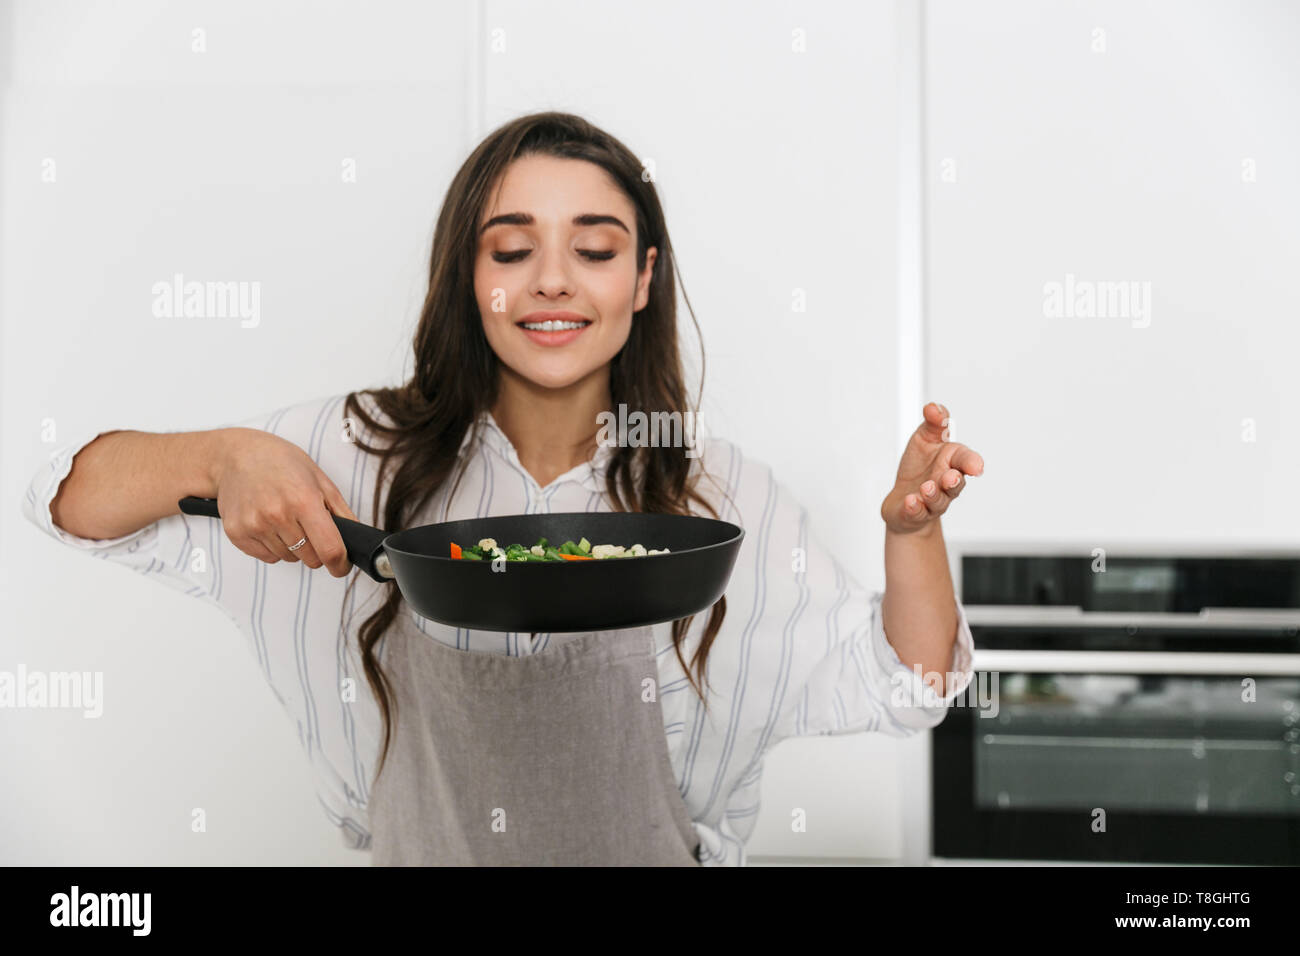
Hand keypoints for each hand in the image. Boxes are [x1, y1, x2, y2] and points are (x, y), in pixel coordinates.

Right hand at [211, 428, 359, 576]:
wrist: (238, 455)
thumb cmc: (282, 464)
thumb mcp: (320, 480)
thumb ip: (341, 512)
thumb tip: (356, 539)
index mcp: (303, 500)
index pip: (329, 549)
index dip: (340, 564)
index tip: (342, 566)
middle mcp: (277, 514)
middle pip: (311, 558)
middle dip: (316, 549)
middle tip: (309, 527)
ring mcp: (254, 525)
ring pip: (289, 558)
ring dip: (294, 547)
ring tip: (285, 518)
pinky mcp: (237, 533)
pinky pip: (268, 557)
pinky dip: (274, 547)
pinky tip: (269, 524)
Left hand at [880, 402, 983, 535]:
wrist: (904, 501)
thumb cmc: (918, 468)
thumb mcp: (924, 439)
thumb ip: (933, 423)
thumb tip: (934, 407)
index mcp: (951, 462)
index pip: (965, 460)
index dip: (971, 462)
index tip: (976, 466)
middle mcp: (945, 483)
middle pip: (955, 484)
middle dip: (954, 481)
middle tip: (951, 476)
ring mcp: (931, 501)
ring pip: (937, 500)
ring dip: (933, 494)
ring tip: (927, 487)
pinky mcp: (914, 513)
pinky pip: (917, 512)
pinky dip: (914, 507)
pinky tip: (911, 501)